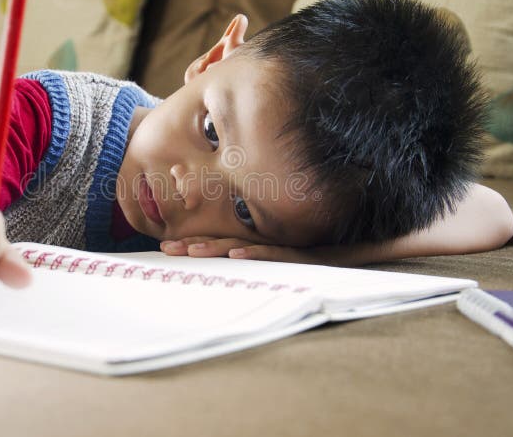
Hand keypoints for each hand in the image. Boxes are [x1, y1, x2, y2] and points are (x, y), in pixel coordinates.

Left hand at [160, 236, 320, 262]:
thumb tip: (223, 269)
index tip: (165, 248)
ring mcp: (276, 248)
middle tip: (166, 249)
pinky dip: (253, 254)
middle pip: (221, 243)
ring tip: (193, 251)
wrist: (347, 255)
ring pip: (241, 246)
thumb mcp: (273, 267)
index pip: (216, 244)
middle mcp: (261, 244)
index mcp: (253, 246)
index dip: (191, 244)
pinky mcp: (295, 254)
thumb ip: (249, 265)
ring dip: (215, 247)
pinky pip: (271, 254)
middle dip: (192, 245)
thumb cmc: (308, 261)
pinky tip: (237, 255)